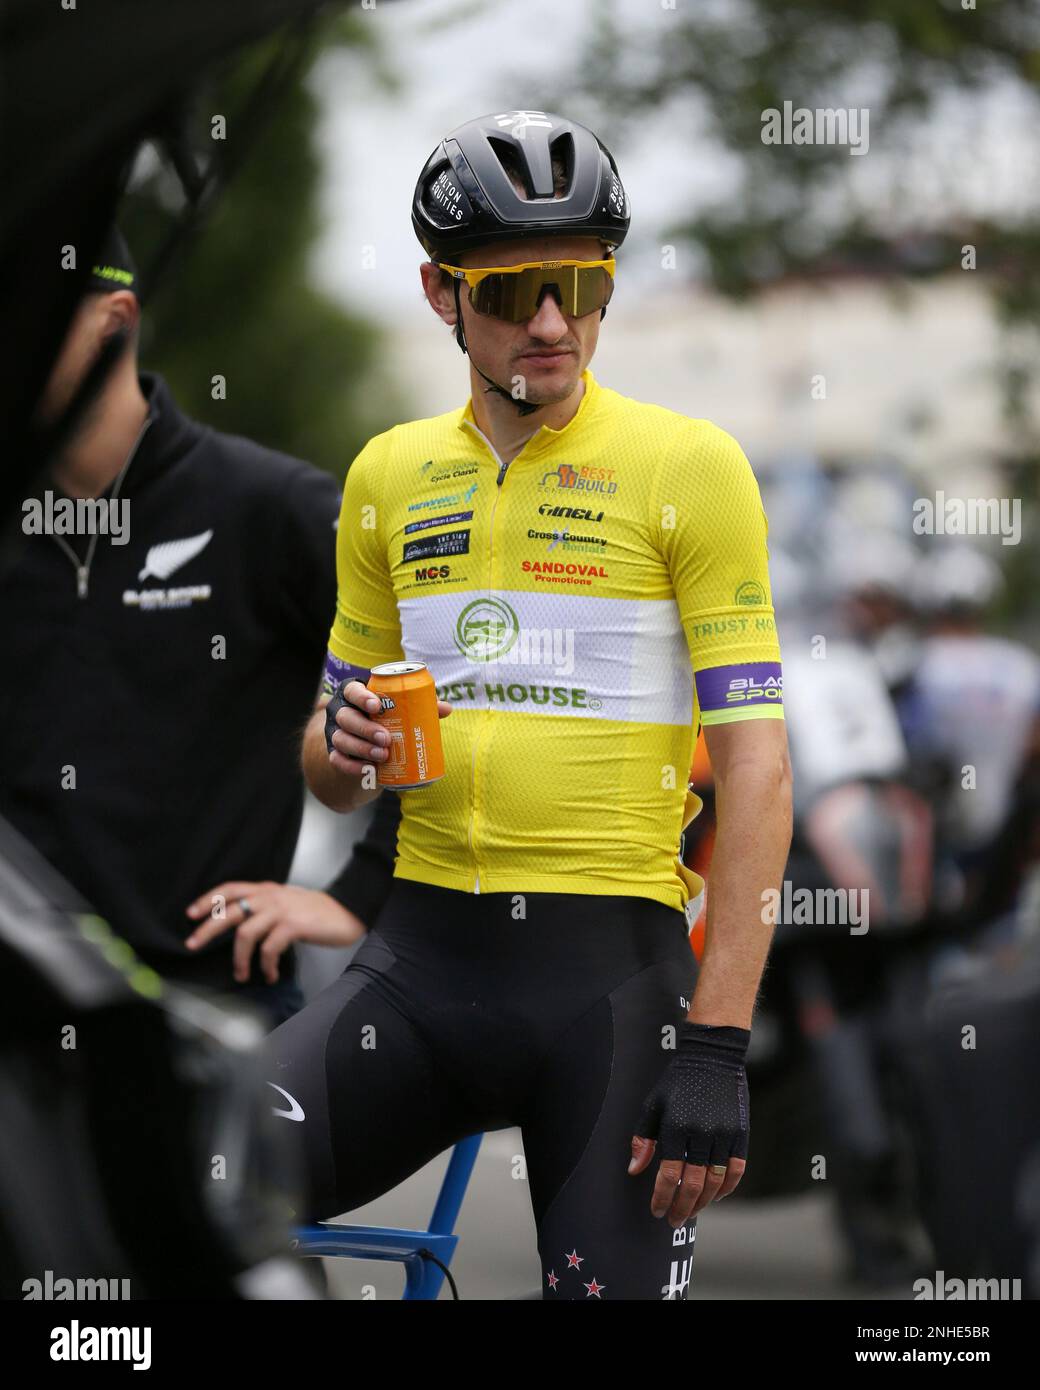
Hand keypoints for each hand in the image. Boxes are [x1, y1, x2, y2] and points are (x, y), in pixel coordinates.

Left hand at [184, 881, 367, 982]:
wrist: (347, 913)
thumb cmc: (315, 913)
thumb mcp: (286, 902)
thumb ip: (264, 907)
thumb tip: (239, 923)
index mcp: (266, 889)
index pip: (230, 889)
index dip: (209, 900)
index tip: (191, 914)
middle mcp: (270, 897)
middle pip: (230, 911)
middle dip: (207, 929)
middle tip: (192, 945)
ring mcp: (281, 911)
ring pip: (246, 934)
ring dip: (240, 958)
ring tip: (242, 974)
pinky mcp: (293, 926)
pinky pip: (269, 949)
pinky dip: (265, 965)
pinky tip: (270, 974)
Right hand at [325, 679, 451, 778]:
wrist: (368, 747)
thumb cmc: (387, 721)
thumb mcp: (400, 711)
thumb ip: (420, 706)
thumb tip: (446, 708)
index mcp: (355, 696)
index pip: (352, 690)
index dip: (362, 697)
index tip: (377, 706)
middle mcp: (341, 712)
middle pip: (346, 716)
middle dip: (365, 728)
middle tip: (386, 739)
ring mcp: (335, 734)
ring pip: (341, 739)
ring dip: (362, 748)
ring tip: (383, 756)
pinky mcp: (334, 754)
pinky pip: (337, 760)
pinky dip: (352, 766)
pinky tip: (368, 770)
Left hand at [628, 1022, 749, 1226]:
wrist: (712, 1057)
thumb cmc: (677, 1081)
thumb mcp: (653, 1105)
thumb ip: (643, 1139)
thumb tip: (635, 1170)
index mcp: (676, 1128)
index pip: (668, 1175)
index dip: (662, 1198)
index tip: (657, 1211)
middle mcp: (701, 1134)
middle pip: (692, 1185)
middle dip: (681, 1207)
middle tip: (674, 1221)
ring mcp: (724, 1135)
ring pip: (715, 1182)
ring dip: (703, 1202)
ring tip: (692, 1212)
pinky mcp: (741, 1134)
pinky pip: (736, 1169)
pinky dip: (727, 1187)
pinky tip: (717, 1196)